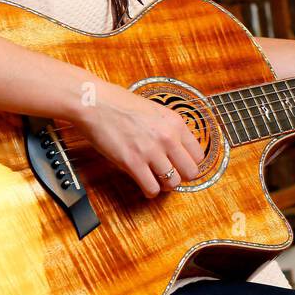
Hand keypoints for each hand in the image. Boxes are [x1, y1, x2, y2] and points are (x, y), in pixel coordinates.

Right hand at [66, 80, 205, 198]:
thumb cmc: (120, 104)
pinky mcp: (133, 163)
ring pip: (173, 183)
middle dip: (181, 176)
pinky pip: (152, 189)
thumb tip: (177, 148)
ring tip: (155, 179)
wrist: (95, 103)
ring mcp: (151, 151)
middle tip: (170, 175)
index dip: (189, 163)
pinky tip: (144, 184)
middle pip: (191, 172)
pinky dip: (150, 191)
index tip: (181, 165)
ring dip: (165, 185)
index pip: (199, 155)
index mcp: (175, 122)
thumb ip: (169, 128)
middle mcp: (168, 137)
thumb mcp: (155, 110)